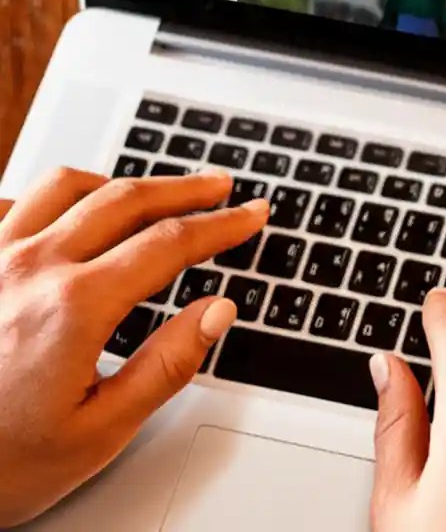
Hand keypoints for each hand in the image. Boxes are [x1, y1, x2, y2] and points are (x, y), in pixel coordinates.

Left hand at [0, 168, 266, 525]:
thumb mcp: (101, 431)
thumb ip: (167, 363)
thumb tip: (215, 311)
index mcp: (74, 308)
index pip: (170, 244)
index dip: (222, 224)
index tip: (252, 215)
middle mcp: (28, 269)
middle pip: (125, 199)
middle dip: (185, 188)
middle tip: (221, 186)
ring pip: (64, 187)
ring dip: (119, 182)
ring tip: (151, 192)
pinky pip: (7, 204)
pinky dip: (48, 198)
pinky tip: (66, 213)